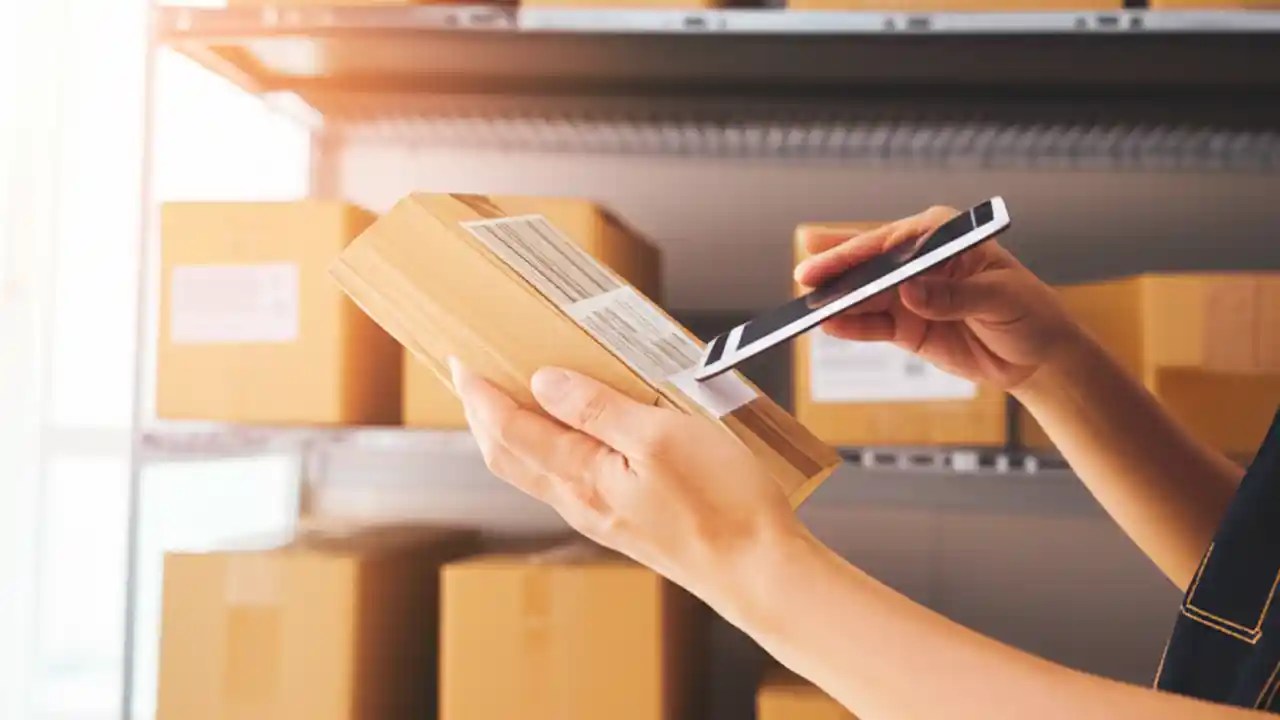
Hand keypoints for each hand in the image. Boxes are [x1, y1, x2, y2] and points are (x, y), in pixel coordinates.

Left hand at [449, 359, 801, 596]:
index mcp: (583, 478)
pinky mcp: (627, 520)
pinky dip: (552, 448)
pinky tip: (575, 431)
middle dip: (484, 416)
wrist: (758, 571)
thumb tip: (544, 383)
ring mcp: (602, 514)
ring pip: (537, 470)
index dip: (480, 395)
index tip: (462, 362)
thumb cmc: (721, 504)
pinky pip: (570, 479)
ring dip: (515, 433)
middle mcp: (581, 501)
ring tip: (513, 397)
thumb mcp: (659, 437)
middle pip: (510, 456)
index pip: (510, 431)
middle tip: (472, 377)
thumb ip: (598, 408)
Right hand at [794, 206, 1077, 389]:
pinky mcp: (905, 326)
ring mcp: (909, 294)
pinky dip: (850, 326)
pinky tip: (829, 325)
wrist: (1037, 356)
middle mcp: (920, 260)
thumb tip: (911, 292)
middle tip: (805, 277)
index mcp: (944, 236)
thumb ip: (954, 297)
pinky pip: (871, 324)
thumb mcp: (1001, 299)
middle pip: (869, 263)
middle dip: (836, 270)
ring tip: (809, 308)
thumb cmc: (1030, 313)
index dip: (858, 249)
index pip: (893, 239)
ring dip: (837, 301)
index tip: (833, 259)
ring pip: (864, 294)